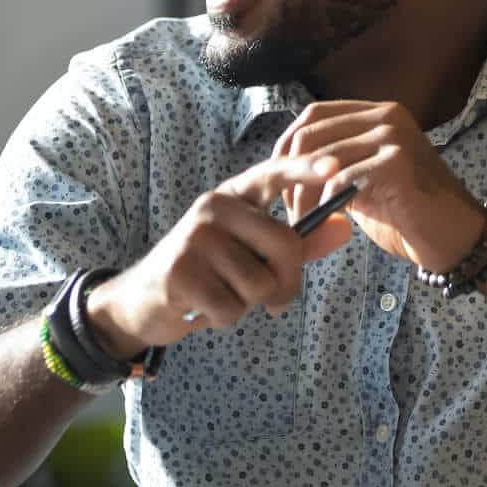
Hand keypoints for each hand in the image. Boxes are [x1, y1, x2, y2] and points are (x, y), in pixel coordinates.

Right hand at [85, 153, 354, 353]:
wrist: (141, 300)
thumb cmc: (207, 275)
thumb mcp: (251, 254)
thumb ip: (299, 243)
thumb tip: (346, 228)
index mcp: (234, 196)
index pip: (273, 174)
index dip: (305, 169)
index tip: (335, 167)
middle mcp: (214, 208)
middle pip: (284, 246)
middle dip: (286, 284)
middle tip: (271, 301)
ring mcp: (194, 237)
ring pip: (260, 284)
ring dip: (248, 305)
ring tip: (222, 295)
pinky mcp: (179, 271)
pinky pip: (231, 308)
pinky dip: (224, 319)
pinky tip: (202, 307)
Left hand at [271, 100, 484, 271]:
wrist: (454, 239)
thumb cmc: (407, 215)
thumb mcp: (362, 180)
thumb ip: (334, 163)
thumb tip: (288, 164)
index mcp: (377, 113)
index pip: (314, 114)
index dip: (286, 146)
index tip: (276, 180)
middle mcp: (386, 115)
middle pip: (311, 133)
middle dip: (289, 174)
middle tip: (289, 210)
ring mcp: (393, 136)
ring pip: (322, 158)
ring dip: (304, 195)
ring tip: (304, 222)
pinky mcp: (396, 163)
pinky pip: (341, 178)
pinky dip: (326, 204)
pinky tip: (327, 221)